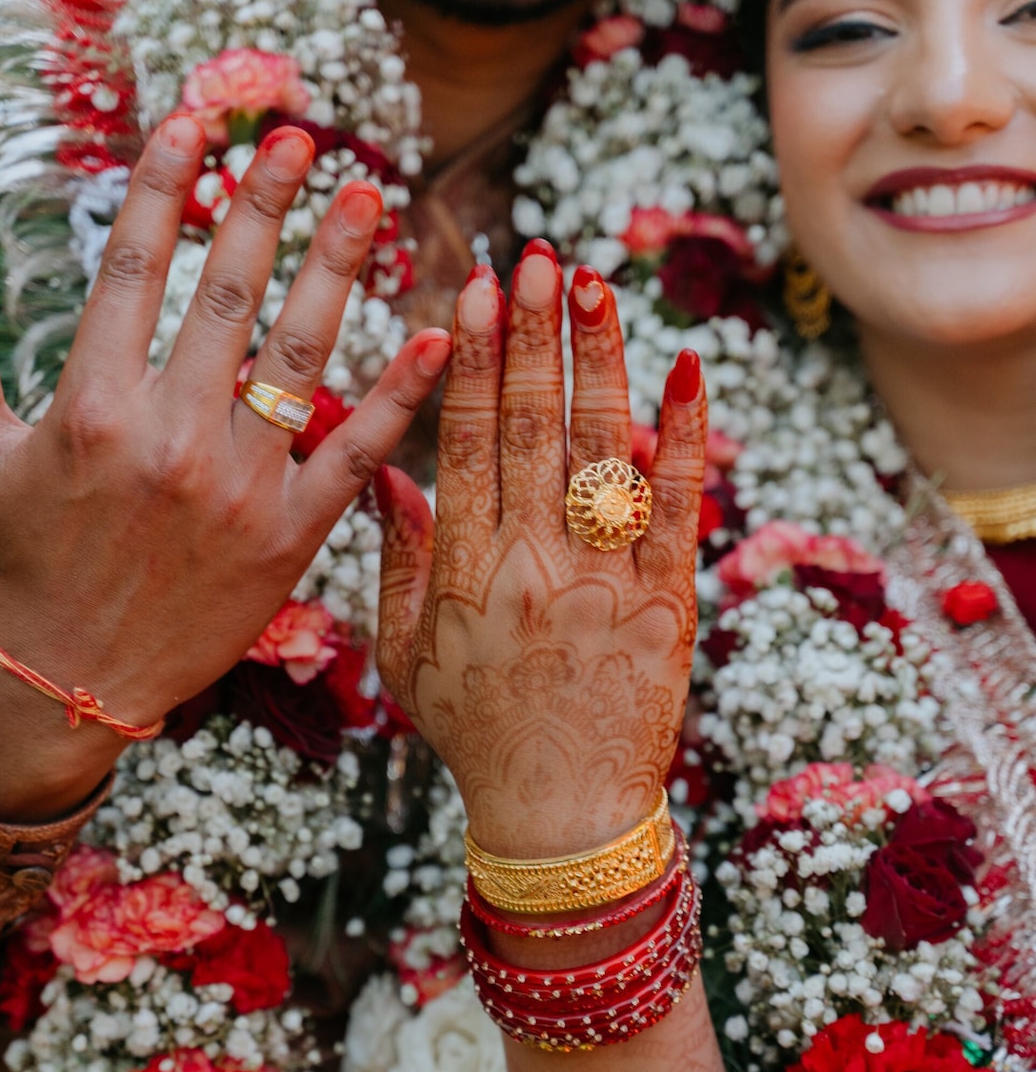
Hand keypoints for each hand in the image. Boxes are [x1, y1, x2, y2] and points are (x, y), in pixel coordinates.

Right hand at [0, 114, 448, 818]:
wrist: (72, 679)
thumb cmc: (22, 566)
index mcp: (91, 406)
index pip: (132, 269)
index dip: (164, 186)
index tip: (194, 124)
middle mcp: (169, 437)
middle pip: (226, 294)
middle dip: (263, 204)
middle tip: (300, 136)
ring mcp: (237, 487)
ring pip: (297, 355)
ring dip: (337, 268)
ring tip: (368, 198)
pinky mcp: (289, 537)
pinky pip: (354, 455)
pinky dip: (398, 397)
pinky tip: (432, 335)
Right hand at [375, 243, 704, 859]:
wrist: (560, 812)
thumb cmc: (474, 734)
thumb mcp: (406, 655)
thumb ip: (397, 562)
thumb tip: (384, 475)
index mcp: (464, 571)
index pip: (463, 441)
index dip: (470, 358)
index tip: (474, 291)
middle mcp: (532, 564)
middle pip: (530, 428)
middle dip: (533, 336)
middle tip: (536, 259)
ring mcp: (605, 581)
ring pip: (601, 451)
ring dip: (598, 362)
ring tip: (595, 286)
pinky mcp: (666, 602)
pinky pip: (676, 508)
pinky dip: (683, 439)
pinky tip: (687, 371)